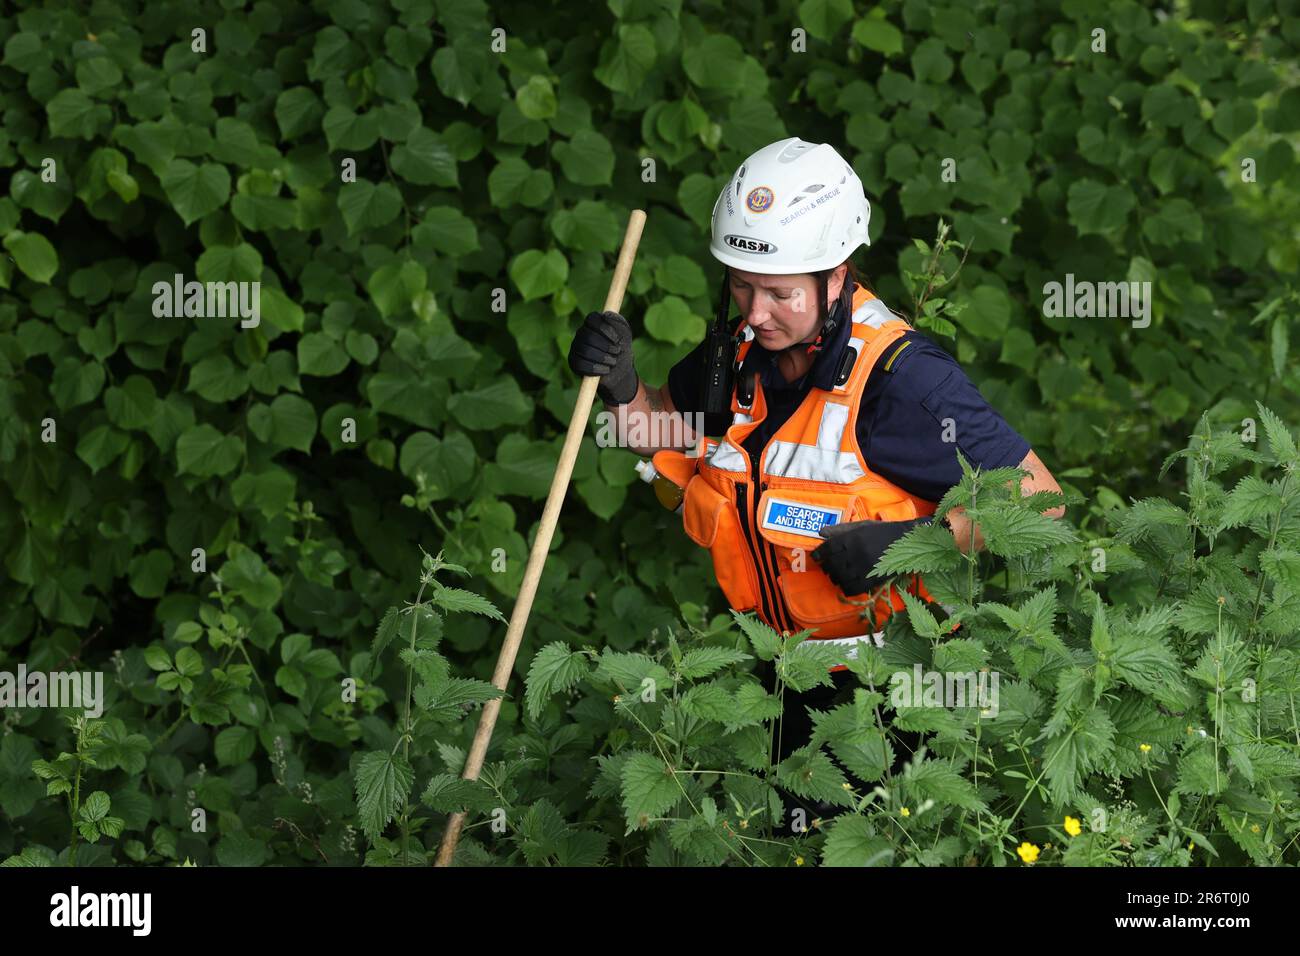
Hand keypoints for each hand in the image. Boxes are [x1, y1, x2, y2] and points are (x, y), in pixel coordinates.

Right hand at [567, 310, 638, 404]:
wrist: (620, 369)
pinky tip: (606, 370)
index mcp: (592, 323)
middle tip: (617, 352)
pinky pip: (580, 364)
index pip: (592, 319)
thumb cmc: (621, 347)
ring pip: (585, 351)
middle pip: (588, 336)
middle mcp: (581, 333)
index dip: (605, 328)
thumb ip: (617, 321)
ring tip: (613, 362)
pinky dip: (596, 368)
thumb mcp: (624, 333)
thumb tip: (606, 315)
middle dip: (605, 346)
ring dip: (602, 358)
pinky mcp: (574, 362)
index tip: (617, 339)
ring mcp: (575, 348)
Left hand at [811, 517, 930, 593]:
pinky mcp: (873, 578)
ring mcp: (864, 566)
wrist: (906, 540)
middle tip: (827, 568)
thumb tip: (820, 531)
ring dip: (835, 578)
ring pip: (841, 577)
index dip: (819, 554)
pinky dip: (846, 588)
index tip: (816, 557)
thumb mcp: (861, 526)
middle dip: (826, 567)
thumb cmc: (881, 531)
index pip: (828, 548)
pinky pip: (853, 588)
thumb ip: (840, 529)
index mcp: (852, 538)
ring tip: (835, 576)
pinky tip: (845, 585)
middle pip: (832, 564)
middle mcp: (856, 552)